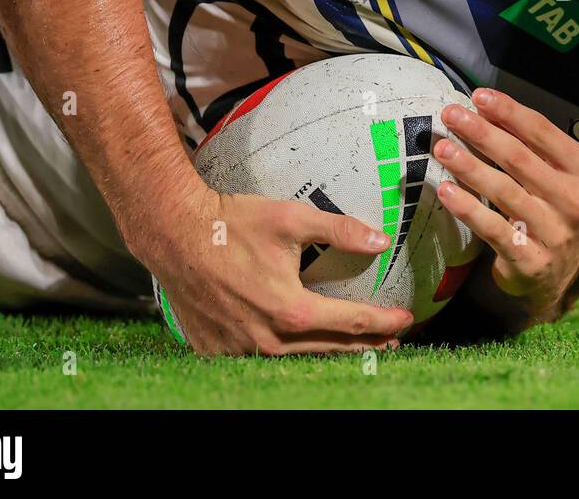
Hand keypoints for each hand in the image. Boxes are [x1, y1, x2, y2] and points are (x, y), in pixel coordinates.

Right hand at [142, 181, 413, 355]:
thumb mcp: (292, 219)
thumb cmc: (232, 224)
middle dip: (364, 345)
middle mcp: (266, 339)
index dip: (383, 322)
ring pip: (295, 359)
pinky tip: (298, 343)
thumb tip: (382, 240)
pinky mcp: (216, 349)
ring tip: (352, 344)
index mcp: (290, 310)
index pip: (352, 323)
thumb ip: (341, 231)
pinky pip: (259, 358)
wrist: (173, 233)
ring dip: (327, 352)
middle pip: (329, 350)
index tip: (406, 319)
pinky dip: (285, 352)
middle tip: (390, 339)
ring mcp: (239, 349)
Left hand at [432, 89, 578, 321]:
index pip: (543, 133)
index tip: (478, 96)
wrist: (554, 275)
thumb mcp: (553, 177)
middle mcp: (575, 201)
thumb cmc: (548, 211)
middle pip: (521, 158)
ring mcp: (555, 233)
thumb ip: (529, 146)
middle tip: (451, 114)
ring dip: (469, 166)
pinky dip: (468, 208)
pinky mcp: (530, 259)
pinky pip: (493, 228)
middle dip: (482, 133)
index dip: (509, 112)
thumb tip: (485, 107)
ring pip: (505, 191)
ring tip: (442, 148)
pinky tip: (446, 191)